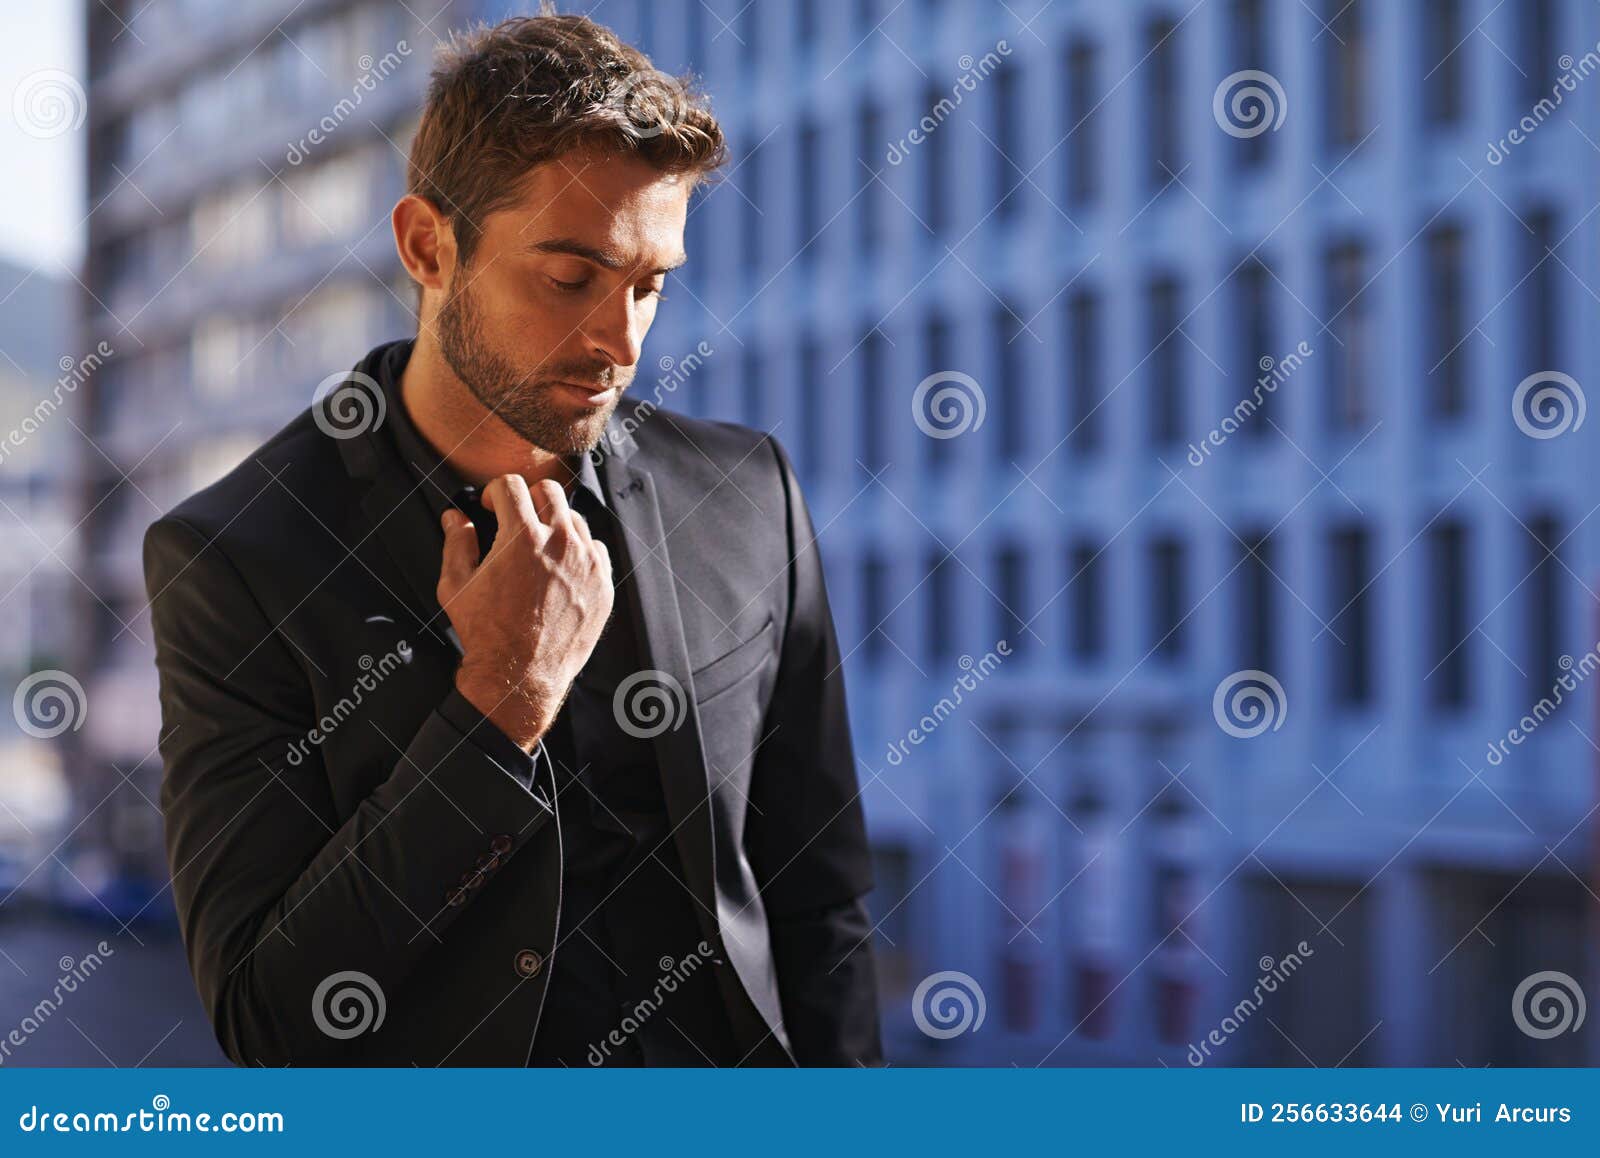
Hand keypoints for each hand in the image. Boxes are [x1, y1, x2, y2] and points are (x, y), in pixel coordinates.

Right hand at [437, 473, 613, 751]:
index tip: (491, 505)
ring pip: (575, 519)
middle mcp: (561, 543)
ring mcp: (587, 563)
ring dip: (554, 523)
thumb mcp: (456, 586)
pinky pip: (595, 549)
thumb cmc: (485, 633)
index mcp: (522, 537)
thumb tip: (453, 516)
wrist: (520, 677)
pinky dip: (578, 550)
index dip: (495, 491)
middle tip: (515, 516)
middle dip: (527, 497)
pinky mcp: (603, 584)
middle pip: (549, 491)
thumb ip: (456, 543)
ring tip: (537, 546)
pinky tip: (560, 567)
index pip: (512, 485)